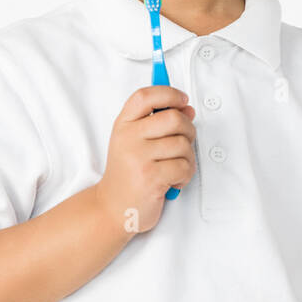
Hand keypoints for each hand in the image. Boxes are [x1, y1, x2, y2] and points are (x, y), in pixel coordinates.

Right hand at [96, 86, 195, 235]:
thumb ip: (160, 123)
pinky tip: (173, 181)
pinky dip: (186, 175)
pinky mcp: (151, 177)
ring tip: (176, 167)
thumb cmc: (129, 173)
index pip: (146, 96)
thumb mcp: (137, 142)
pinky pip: (185, 167)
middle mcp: (128, 138)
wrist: (112, 208)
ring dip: (188, 157)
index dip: (169, 93)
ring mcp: (138, 157)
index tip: (183, 100)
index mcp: (124, 125)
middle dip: (188, 130)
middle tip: (183, 143)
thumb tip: (188, 109)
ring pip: (183, 144)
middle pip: (174, 118)